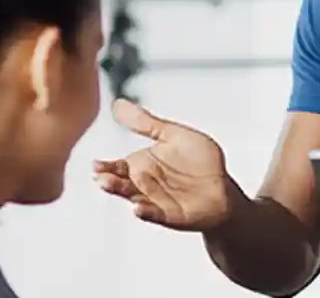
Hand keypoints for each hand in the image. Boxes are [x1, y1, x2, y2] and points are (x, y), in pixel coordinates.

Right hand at [92, 98, 236, 230]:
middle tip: (101, 177)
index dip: (106, 166)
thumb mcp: (172, 135)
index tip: (95, 164)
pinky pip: (157, 214)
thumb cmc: (198, 161)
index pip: (118, 167)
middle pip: (123, 184)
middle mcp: (145, 185)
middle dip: (111, 181)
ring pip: (136, 198)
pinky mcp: (173, 215)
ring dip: (124, 193)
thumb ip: (146, 124)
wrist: (224, 187)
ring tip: (111, 186)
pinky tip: (138, 208)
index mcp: (142, 165)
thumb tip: (117, 104)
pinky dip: (147, 212)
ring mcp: (157, 202)